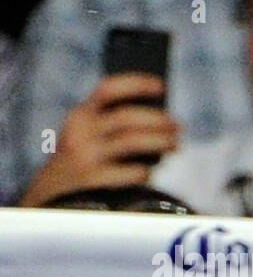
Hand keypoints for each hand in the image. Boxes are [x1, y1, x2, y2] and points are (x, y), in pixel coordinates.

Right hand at [17, 74, 178, 206]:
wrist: (52, 193)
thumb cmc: (83, 158)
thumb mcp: (88, 133)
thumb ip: (112, 122)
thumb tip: (159, 119)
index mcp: (80, 114)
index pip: (108, 89)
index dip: (136, 84)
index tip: (161, 86)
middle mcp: (81, 131)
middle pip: (126, 117)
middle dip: (157, 120)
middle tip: (178, 125)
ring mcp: (86, 155)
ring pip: (132, 141)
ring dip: (160, 141)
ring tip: (175, 145)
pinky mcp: (93, 179)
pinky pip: (131, 172)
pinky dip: (145, 171)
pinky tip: (150, 173)